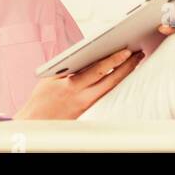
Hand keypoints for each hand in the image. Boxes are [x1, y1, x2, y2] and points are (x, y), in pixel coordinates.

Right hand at [13, 48, 143, 119]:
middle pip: (110, 80)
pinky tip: (120, 75)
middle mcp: (81, 96)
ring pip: (110, 87)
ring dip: (123, 73)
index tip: (126, 51)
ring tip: (134, 61)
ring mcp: (86, 104)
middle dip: (126, 66)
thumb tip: (85, 53)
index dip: (114, 61)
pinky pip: (104, 93)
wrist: (35, 123)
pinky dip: (113, 82)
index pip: (97, 70)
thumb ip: (69, 66)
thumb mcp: (50, 78)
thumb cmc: (41, 100)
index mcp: (71, 85)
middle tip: (138, 54)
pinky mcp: (87, 109)